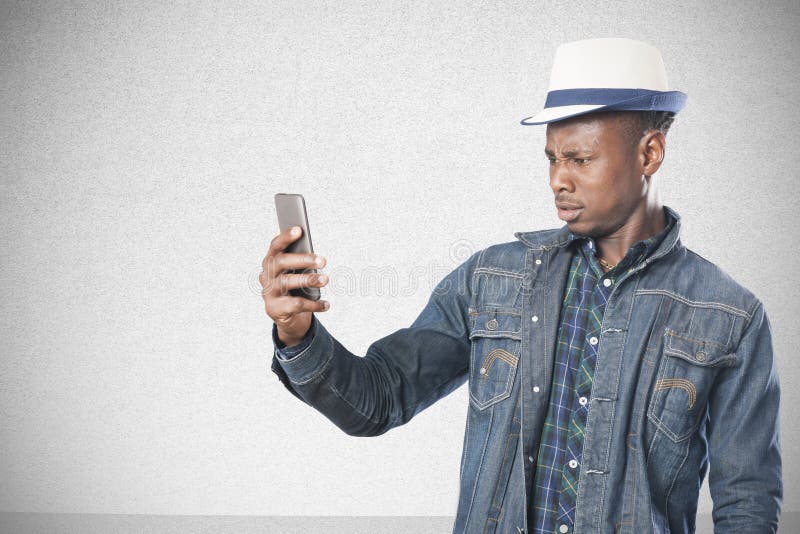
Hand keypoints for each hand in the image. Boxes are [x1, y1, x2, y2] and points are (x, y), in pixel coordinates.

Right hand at [260, 226, 329, 345]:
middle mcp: (267, 275)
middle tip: (323, 261)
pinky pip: (296, 304)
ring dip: (309, 280)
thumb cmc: (294, 288)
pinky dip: (314, 304)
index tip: (299, 230)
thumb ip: (301, 262)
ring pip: (287, 282)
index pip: (275, 246)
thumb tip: (316, 255)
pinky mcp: (274, 309)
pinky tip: (326, 304)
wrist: (287, 316)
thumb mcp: (296, 273)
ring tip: (326, 279)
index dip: (286, 237)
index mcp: (271, 262)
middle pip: (281, 262)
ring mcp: (269, 292)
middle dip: (303, 259)